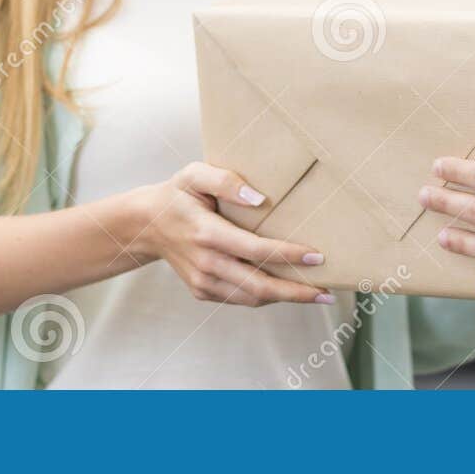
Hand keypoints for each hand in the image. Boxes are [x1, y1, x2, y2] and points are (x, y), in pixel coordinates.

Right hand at [130, 161, 333, 306]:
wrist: (145, 225)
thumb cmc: (177, 194)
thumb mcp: (194, 174)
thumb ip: (226, 180)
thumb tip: (259, 199)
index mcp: (207, 233)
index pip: (256, 250)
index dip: (289, 255)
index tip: (317, 256)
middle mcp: (205, 263)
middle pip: (259, 285)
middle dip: (296, 292)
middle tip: (329, 293)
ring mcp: (203, 281)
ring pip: (251, 298)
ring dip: (285, 299)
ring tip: (317, 294)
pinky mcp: (202, 291)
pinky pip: (240, 298)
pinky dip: (265, 296)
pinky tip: (287, 290)